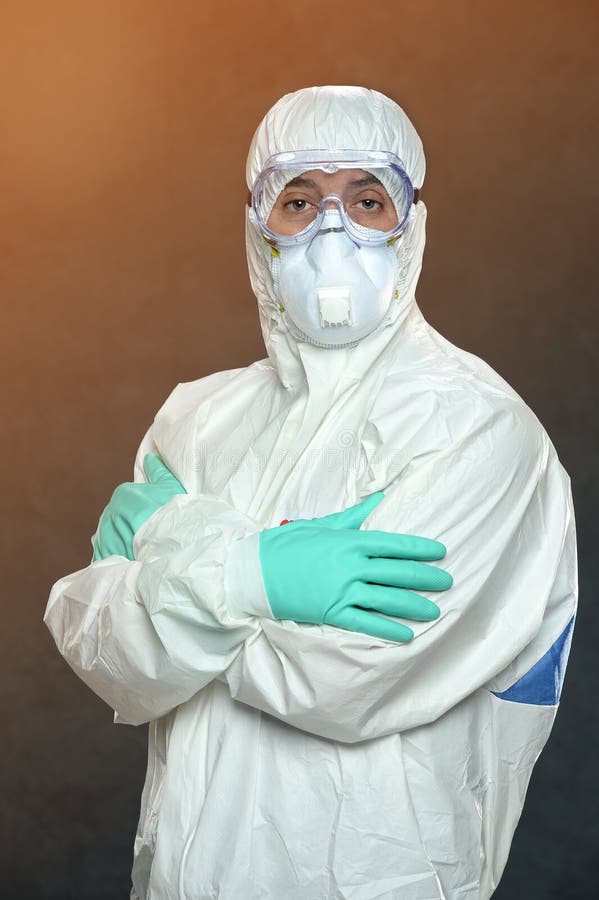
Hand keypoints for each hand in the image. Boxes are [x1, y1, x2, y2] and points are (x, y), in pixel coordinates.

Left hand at [92, 453, 185, 560]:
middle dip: (131, 525)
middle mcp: (110, 513)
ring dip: (123, 541)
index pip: (130, 499)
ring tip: (141, 550)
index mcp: (123, 494)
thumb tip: (149, 458)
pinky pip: (107, 555)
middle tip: (149, 534)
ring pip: (112, 536)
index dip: (144, 509)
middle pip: (120, 517)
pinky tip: (131, 559)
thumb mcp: (171, 487)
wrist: (168, 547)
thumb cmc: (172, 515)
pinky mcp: (103, 556)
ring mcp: (104, 536)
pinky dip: (116, 556)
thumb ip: (158, 471)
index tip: (155, 518)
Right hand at [259, 493, 451, 640]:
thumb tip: (378, 500)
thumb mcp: (320, 524)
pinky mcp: (331, 613)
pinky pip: (367, 624)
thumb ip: (353, 517)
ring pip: (388, 600)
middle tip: (446, 581)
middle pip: (398, 573)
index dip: (421, 549)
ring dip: (414, 606)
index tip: (440, 552)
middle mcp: (351, 566)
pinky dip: (388, 630)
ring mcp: (342, 591)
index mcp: (349, 541)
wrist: (254, 572)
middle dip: (426, 578)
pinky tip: (406, 635)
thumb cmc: (285, 544)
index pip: (395, 544)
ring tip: (434, 611)